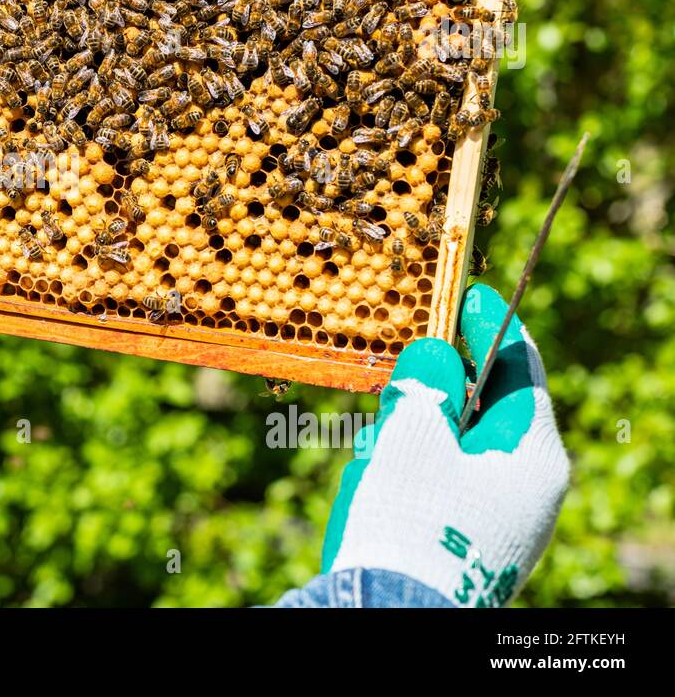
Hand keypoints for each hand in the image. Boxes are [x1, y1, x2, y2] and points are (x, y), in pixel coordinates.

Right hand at [321, 284, 569, 606]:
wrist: (392, 616)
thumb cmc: (411, 522)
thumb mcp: (414, 434)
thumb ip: (425, 384)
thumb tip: (435, 355)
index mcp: (533, 457)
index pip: (518, 370)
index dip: (490, 325)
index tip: (467, 291)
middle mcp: (526, 490)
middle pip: (483, 409)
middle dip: (436, 385)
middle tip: (402, 362)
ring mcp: (497, 521)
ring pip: (453, 448)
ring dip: (411, 432)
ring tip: (376, 447)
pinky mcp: (464, 545)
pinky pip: (439, 488)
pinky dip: (407, 469)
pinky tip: (374, 481)